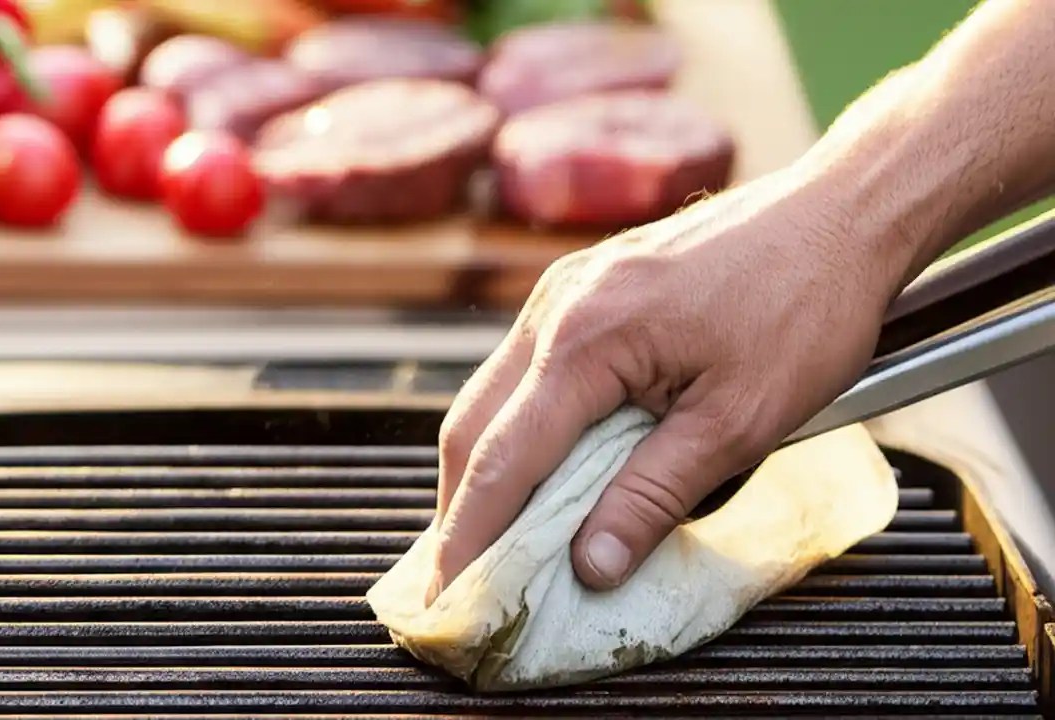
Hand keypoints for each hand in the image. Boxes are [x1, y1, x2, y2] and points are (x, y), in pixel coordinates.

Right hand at [428, 170, 913, 602]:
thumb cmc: (803, 307)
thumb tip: (592, 566)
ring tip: (489, 538)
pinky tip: (535, 469)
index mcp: (585, 340)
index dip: (469, 536)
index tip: (451, 599)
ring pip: (493, 396)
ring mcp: (565, 292)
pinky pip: (526, 371)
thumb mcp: (739, 422)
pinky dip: (517, 430)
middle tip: (458, 581)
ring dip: (484, 470)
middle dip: (458, 508)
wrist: (838, 214)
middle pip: (474, 425)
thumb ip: (655, 495)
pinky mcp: (584, 291)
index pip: (502, 458)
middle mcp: (556, 308)